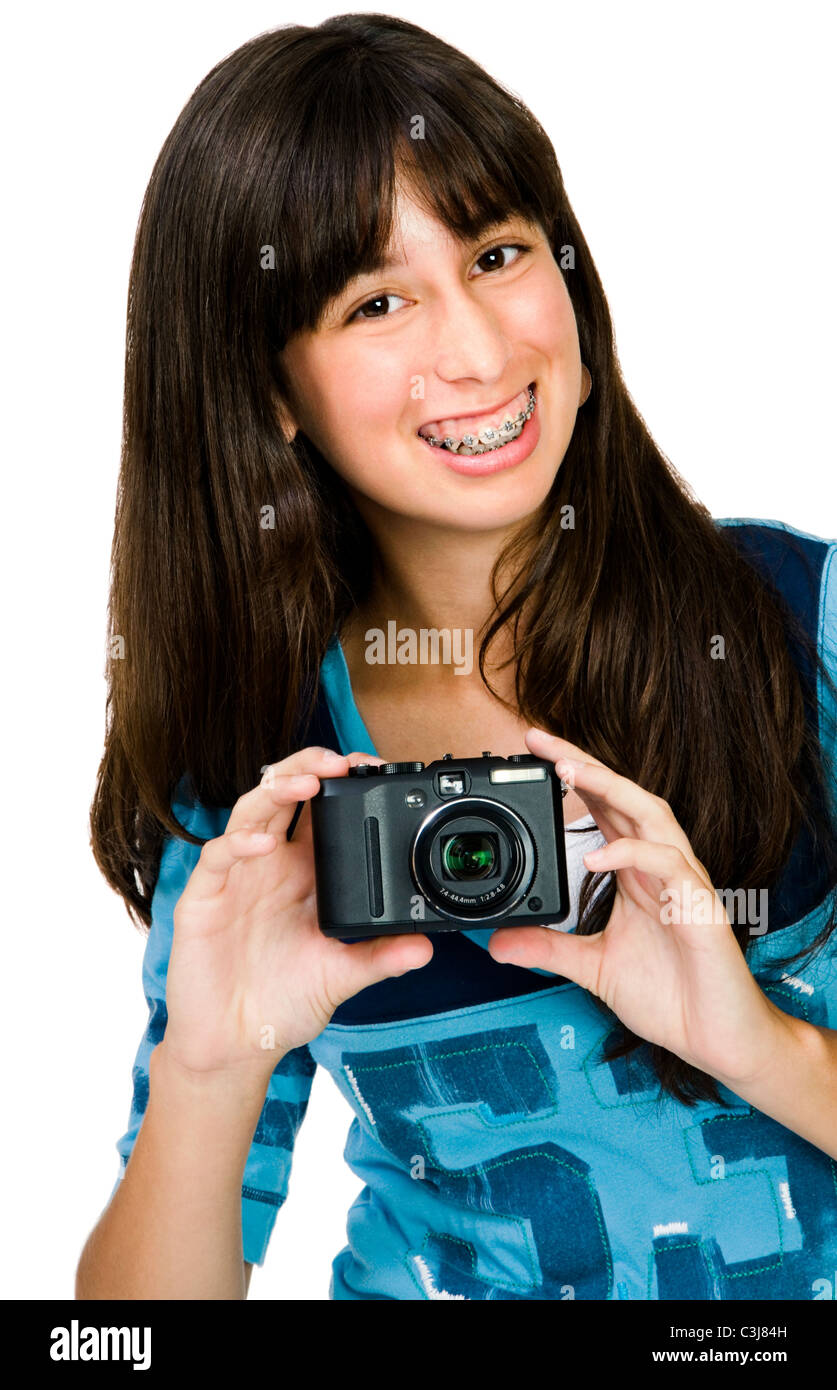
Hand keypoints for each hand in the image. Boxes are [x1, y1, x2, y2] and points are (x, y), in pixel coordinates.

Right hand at [163, 746, 433, 1078]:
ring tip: (307, 781)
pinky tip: (263, 844)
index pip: (320, 810)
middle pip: (285, 794)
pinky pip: (218, 857)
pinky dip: (239, 844)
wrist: (234, 1043)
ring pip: (251, 812)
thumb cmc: (283, 1002)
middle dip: (310, 767)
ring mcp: (237, 877)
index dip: (341, 782)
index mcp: (305, 873)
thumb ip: (379, 959)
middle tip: (340, 760)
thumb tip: (425, 948)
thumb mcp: (340, 977)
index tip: (372, 768)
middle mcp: (271, 865)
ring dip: (278, 790)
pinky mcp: (205, 897)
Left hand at [487, 727, 784, 1087]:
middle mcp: (661, 866)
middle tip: (540, 742)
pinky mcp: (701, 909)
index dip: (573, 777)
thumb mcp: (593, 968)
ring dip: (610, 790)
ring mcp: (684, 883)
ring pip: (652, 815)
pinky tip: (597, 857)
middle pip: (625, 796)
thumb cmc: (669, 996)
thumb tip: (498, 943)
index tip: (532, 755)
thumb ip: (550, 949)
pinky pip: (670, 867)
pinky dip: (633, 855)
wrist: (717, 1039)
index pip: (604, 808)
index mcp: (636, 871)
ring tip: (568, 773)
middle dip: (584, 764)